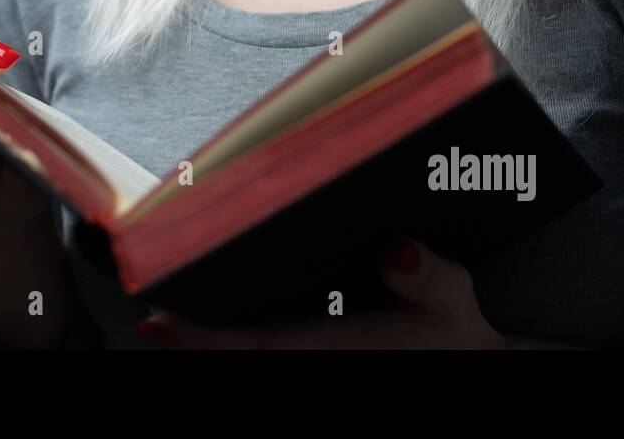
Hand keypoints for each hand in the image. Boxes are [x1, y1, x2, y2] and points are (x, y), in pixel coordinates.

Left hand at [135, 237, 508, 348]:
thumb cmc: (459, 329)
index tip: (155, 324)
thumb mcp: (453, 297)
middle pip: (235, 362)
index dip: (200, 338)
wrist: (476, 368)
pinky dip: (231, 350)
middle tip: (147, 320)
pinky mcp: (319, 368)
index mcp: (336, 348)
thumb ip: (425, 275)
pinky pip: (263, 362)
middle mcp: (316, 367)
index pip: (254, 346)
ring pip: (245, 366)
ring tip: (167, 322)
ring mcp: (316, 373)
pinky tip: (209, 332)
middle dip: (190, 343)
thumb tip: (397, 250)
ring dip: (208, 347)